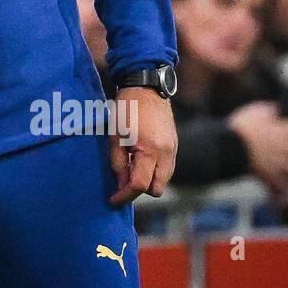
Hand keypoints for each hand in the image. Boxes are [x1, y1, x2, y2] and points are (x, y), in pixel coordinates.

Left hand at [109, 86, 176, 204]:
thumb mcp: (115, 137)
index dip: (124, 195)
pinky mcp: (175, 145)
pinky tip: (140, 161)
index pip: (139, 185)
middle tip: (122, 182)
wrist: (146, 88)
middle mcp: (166, 154)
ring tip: (130, 169)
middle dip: (139, 190)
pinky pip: (167, 168)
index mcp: (150, 151)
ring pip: (163, 180)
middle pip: (156, 188)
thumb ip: (118, 163)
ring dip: (148, 181)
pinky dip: (154, 171)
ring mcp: (173, 150)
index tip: (113, 199)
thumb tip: (121, 184)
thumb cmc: (127, 110)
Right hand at [227, 101, 287, 193]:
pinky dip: (282, 194)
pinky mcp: (269, 176)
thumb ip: (269, 110)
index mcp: (286, 132)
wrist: (226, 145)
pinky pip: (281, 188)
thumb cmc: (241, 126)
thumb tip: (276, 110)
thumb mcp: (256, 111)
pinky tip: (280, 198)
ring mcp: (280, 164)